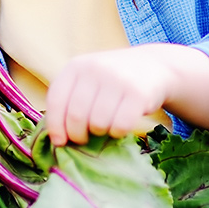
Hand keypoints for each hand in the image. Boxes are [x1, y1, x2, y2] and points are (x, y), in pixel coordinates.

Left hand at [43, 44, 208, 145]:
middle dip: (78, 135)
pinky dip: (118, 133)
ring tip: (105, 125)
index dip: (55, 126)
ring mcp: (118, 79)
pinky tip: (120, 126)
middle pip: (76, 116)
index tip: (60, 142)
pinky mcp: (138, 93)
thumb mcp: (87, 80)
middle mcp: (95, 69)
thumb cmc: (112, 82)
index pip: (56, 100)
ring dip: (100, 133)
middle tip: (84, 138)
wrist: (153, 66)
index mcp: (76, 66)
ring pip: (98, 124)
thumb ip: (70, 101)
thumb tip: (56, 139)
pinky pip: (120, 126)